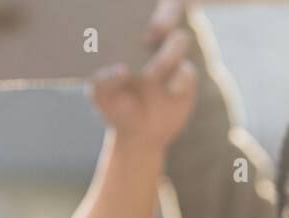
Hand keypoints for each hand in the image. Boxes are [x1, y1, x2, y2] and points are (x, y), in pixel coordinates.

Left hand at [88, 4, 195, 150]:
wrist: (138, 134)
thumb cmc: (115, 104)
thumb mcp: (100, 96)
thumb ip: (102, 82)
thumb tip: (119, 71)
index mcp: (133, 34)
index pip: (142, 8)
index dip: (143, 3)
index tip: (135, 8)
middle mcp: (156, 39)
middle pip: (170, 10)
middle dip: (165, 14)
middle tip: (152, 30)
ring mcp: (173, 57)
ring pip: (180, 40)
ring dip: (166, 54)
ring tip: (150, 74)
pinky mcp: (186, 77)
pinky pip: (188, 71)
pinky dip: (180, 79)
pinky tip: (171, 89)